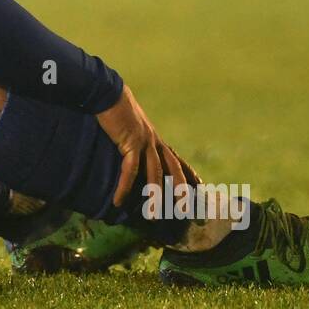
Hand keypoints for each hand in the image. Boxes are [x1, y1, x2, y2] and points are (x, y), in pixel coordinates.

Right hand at [96, 86, 200, 207]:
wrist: (107, 93)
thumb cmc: (116, 109)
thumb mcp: (131, 126)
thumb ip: (136, 139)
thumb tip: (132, 148)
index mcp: (156, 138)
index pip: (177, 159)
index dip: (190, 173)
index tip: (201, 187)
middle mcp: (155, 141)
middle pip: (174, 168)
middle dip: (182, 190)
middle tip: (185, 210)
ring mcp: (144, 141)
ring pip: (155, 173)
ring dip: (155, 196)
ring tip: (153, 216)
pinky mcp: (130, 141)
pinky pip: (130, 169)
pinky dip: (125, 186)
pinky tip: (118, 200)